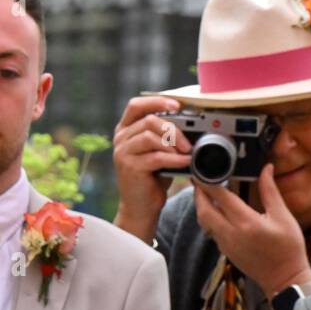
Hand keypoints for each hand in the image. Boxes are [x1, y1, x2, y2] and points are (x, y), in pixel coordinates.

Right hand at [113, 95, 189, 242]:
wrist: (141, 208)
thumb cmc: (152, 179)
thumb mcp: (159, 151)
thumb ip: (165, 136)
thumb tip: (190, 122)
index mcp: (125, 130)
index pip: (136, 105)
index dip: (156, 101)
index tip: (177, 105)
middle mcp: (120, 138)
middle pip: (149, 120)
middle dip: (173, 129)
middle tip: (188, 142)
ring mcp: (122, 152)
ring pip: (150, 136)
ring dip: (173, 144)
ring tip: (186, 153)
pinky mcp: (129, 167)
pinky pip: (155, 156)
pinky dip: (173, 159)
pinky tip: (185, 162)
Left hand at [193, 164, 310, 298]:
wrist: (284, 279)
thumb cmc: (288, 248)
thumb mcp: (283, 216)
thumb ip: (270, 191)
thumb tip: (266, 169)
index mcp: (246, 223)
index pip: (221, 197)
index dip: (209, 183)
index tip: (202, 171)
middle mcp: (231, 234)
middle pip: (204, 211)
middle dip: (199, 194)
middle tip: (199, 180)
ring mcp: (226, 245)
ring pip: (205, 222)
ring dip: (202, 206)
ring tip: (206, 192)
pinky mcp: (226, 252)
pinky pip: (212, 231)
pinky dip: (210, 218)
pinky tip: (217, 210)